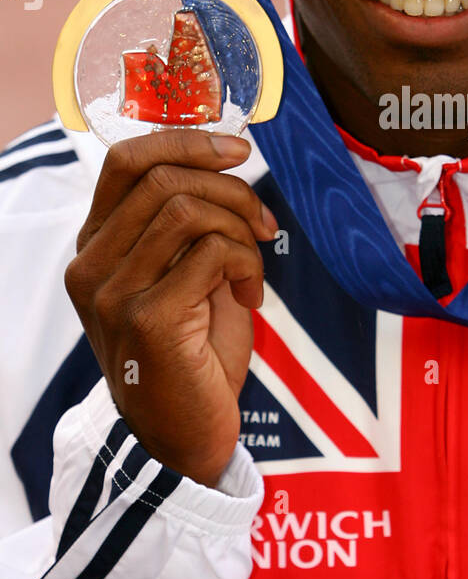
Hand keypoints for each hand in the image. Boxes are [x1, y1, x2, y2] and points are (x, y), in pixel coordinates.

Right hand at [65, 130, 278, 486]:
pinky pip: (211, 253)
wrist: (184, 438)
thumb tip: (229, 159)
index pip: (125, 160)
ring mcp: (114, 293)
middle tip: (262, 224)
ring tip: (253, 268)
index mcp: (96, 247)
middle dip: (232, 189)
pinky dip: (247, 265)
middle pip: (164, 178)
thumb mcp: (185, 275)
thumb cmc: (192, 354)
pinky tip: (250, 296)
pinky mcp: (149, 319)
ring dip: (241, 231)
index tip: (239, 151)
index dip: (187, 140)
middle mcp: (92, 266)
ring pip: (189, 211)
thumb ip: (190, 222)